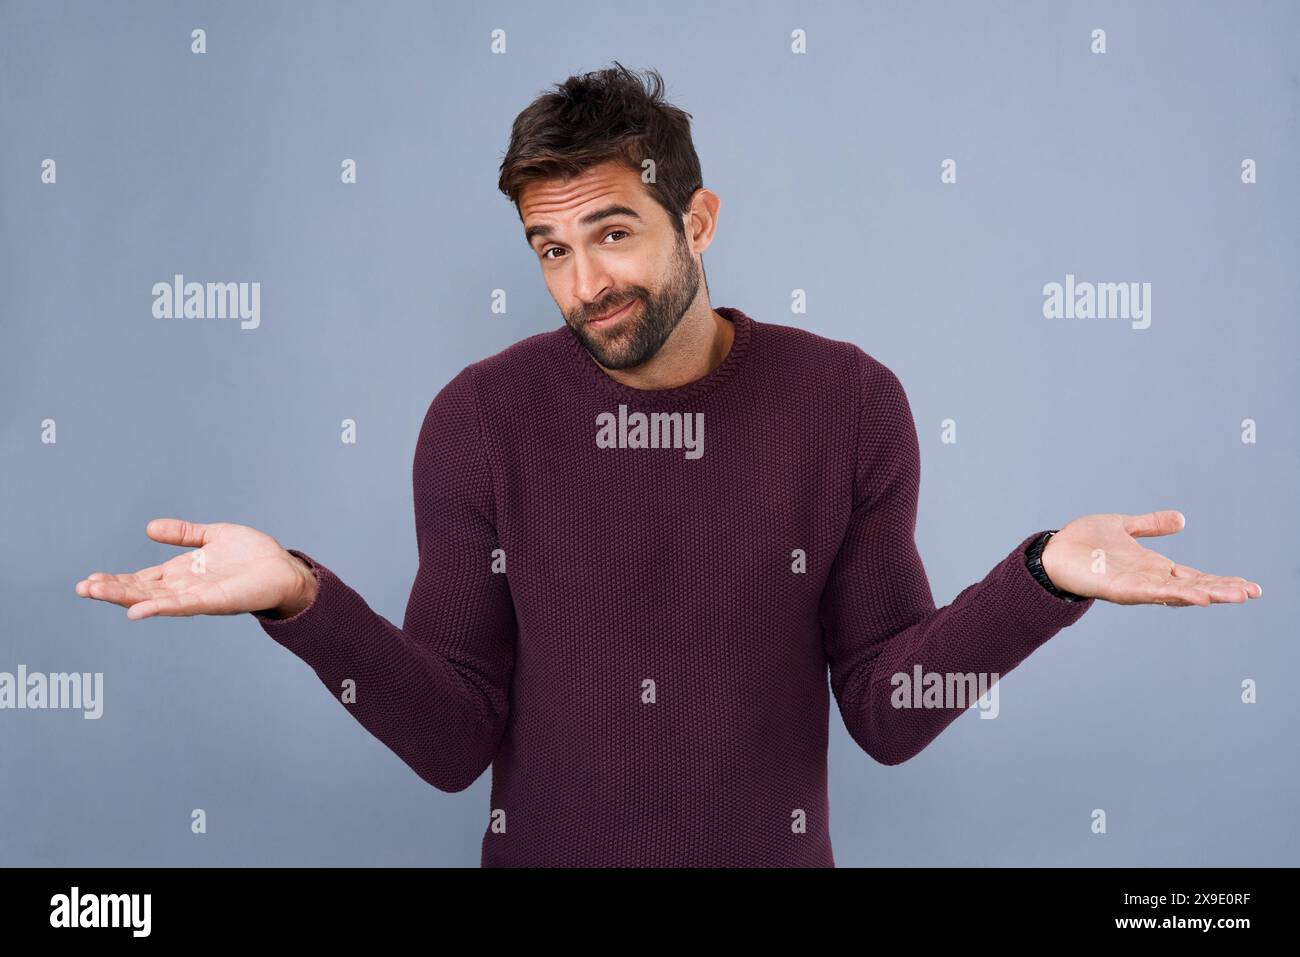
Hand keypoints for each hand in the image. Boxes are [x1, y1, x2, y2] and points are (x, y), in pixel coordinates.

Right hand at [74, 518, 316, 619]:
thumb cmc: (253, 555)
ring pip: (154, 599)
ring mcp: (197, 596)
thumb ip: (183, 533)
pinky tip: (136, 610)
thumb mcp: (212, 536)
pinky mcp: (213, 601)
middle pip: (141, 590)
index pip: (141, 579)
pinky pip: (181, 605)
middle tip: (82, 588)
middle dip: (111, 590)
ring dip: (125, 598)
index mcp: (181, 572)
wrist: (284, 569)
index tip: (89, 579)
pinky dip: (158, 608)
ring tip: (95, 593)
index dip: (116, 580)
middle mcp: (185, 587)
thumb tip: (149, 528)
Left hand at [1039, 510, 1260, 605]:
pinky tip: (1193, 595)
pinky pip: (1149, 592)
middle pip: (1192, 586)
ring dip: (1205, 594)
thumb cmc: (1082, 542)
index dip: (1220, 581)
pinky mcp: (1117, 588)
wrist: (1050, 552)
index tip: (1249, 586)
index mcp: (1152, 567)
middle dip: (1222, 590)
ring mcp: (1134, 586)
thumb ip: (1150, 525)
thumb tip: (1181, 519)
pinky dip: (1172, 594)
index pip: (1194, 575)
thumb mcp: (1124, 527)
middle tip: (1252, 592)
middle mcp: (1147, 579)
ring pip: (1177, 592)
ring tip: (1234, 596)